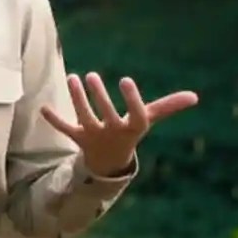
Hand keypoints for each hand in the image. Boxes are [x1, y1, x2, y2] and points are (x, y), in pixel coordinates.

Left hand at [42, 72, 198, 176]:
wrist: (109, 162)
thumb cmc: (130, 132)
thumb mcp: (148, 120)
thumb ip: (168, 107)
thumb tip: (194, 96)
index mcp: (133, 128)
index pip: (136, 115)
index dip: (132, 100)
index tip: (126, 79)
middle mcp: (113, 133)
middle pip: (105, 114)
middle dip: (98, 96)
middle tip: (92, 76)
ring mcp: (94, 136)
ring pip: (83, 117)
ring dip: (76, 98)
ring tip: (72, 78)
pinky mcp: (77, 137)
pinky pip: (64, 128)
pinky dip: (54, 119)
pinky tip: (42, 107)